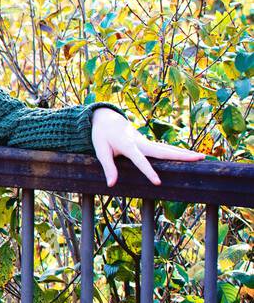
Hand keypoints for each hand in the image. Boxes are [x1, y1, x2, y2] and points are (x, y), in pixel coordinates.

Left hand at [91, 107, 207, 186]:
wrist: (107, 118)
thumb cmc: (102, 135)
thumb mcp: (100, 150)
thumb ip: (108, 167)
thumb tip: (111, 184)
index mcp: (128, 146)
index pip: (140, 161)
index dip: (149, 172)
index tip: (158, 182)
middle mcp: (141, 143)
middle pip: (163, 151)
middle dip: (181, 156)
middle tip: (198, 158)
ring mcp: (147, 142)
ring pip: (168, 148)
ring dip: (185, 153)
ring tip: (202, 157)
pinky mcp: (149, 143)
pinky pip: (166, 148)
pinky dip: (179, 151)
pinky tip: (191, 156)